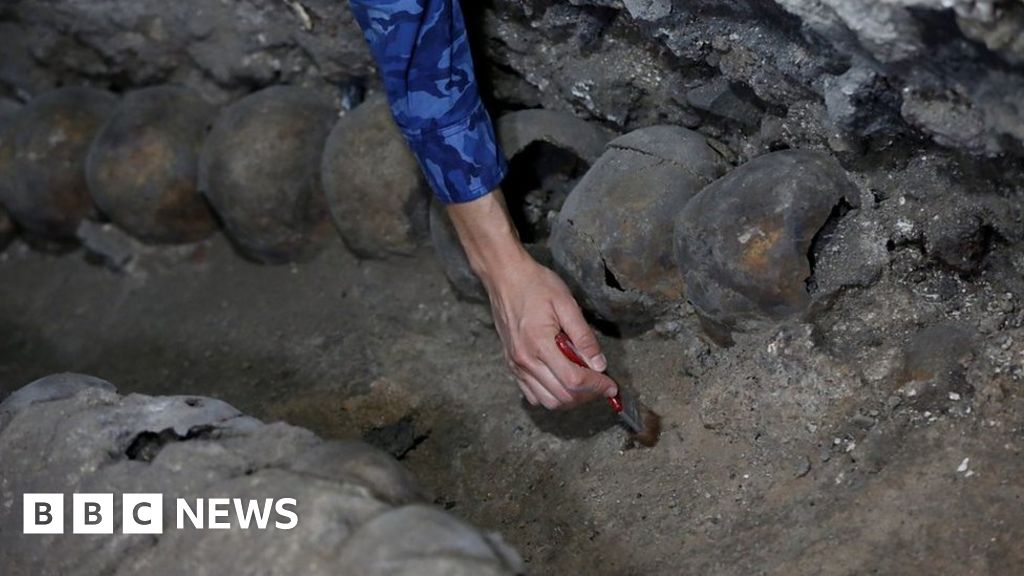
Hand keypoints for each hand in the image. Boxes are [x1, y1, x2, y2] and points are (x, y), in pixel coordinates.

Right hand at [446, 190, 617, 408]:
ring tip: (584, 383)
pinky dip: (550, 395)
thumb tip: (599, 364)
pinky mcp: (511, 364)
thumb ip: (583, 336)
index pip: (573, 380)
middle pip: (562, 396)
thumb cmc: (536, 285)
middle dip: (587, 394)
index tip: (611, 385)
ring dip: (570, 398)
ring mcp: (516, 365)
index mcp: (539, 345)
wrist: (504, 277)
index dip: (597, 386)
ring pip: (547, 401)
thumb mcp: (566, 304)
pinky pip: (531, 394)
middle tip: (601, 383)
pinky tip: (562, 380)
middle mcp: (525, 361)